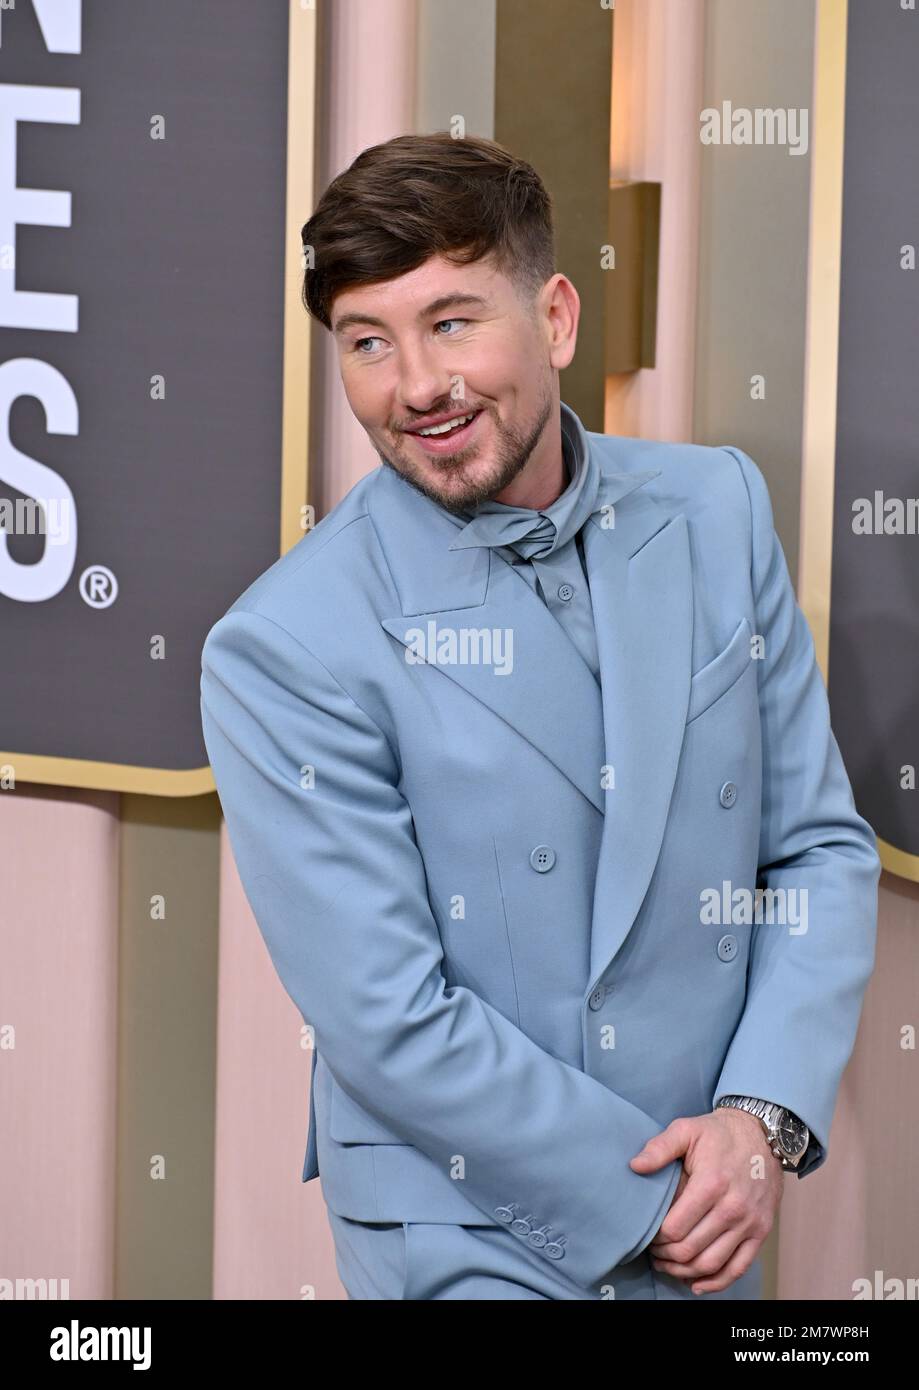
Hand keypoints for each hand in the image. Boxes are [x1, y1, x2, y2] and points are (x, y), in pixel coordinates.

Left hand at [629, 1108, 784, 1293]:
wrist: (762, 1134)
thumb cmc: (719, 1134)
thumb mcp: (686, 1130)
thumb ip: (659, 1148)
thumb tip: (635, 1166)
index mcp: (712, 1183)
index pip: (675, 1228)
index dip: (656, 1238)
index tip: (647, 1235)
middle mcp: (733, 1208)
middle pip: (690, 1249)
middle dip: (666, 1257)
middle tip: (654, 1252)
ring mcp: (749, 1223)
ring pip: (711, 1264)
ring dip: (685, 1272)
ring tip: (668, 1266)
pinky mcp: (761, 1232)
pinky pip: (739, 1267)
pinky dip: (716, 1282)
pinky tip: (697, 1284)